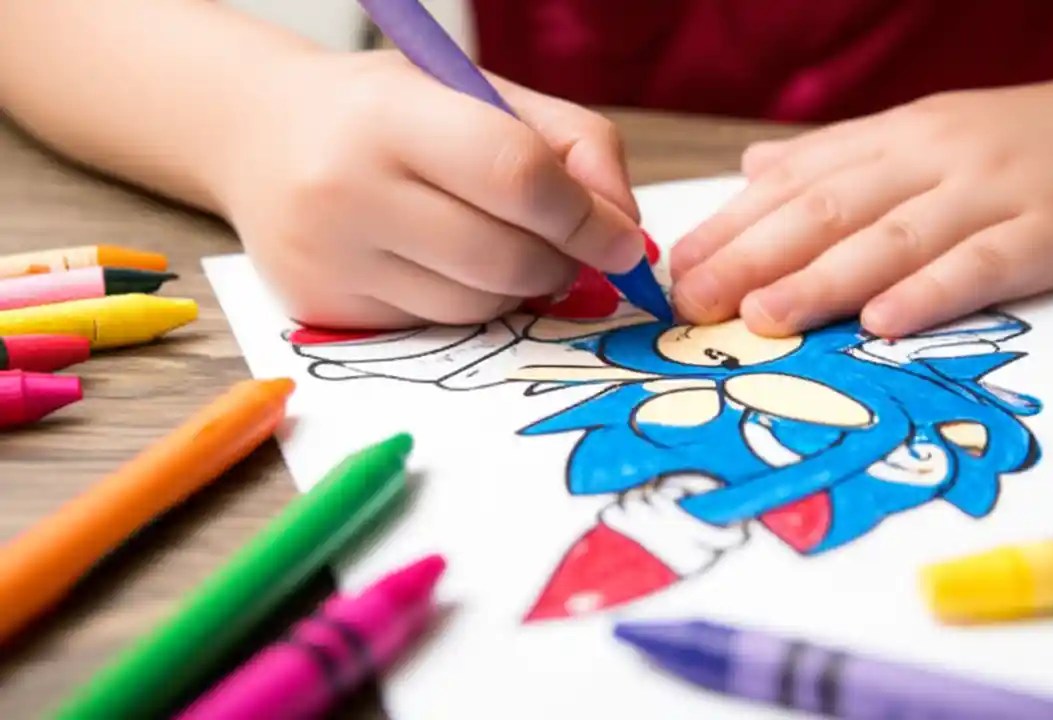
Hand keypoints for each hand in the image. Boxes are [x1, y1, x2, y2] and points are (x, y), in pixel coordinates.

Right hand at [214, 50, 643, 328]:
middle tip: (567, 248)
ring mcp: (329, 258)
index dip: (586, 217)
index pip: (516, 175)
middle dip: (560, 264)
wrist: (260, 133)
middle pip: (503, 259)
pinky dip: (465, 305)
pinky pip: (434, 330)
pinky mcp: (321, 310)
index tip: (620, 239)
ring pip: (475, 308)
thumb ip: (574, 143)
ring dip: (517, 290)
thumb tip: (624, 229)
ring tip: (500, 246)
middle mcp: (347, 189)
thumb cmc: (390, 110)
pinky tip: (444, 264)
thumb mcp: (480, 90)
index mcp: (391, 114)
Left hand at [670, 66, 1052, 337]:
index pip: (798, 182)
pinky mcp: (1052, 231)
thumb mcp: (929, 135)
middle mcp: (934, 158)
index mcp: (899, 138)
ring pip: (892, 235)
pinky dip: (931, 290)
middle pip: (828, 209)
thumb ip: (842, 160)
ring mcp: (993, 191)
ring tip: (762, 317)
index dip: (734, 226)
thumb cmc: (1033, 143)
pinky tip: (884, 321)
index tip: (677, 270)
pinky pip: (984, 263)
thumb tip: (755, 172)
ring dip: (822, 279)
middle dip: (752, 257)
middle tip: (693, 303)